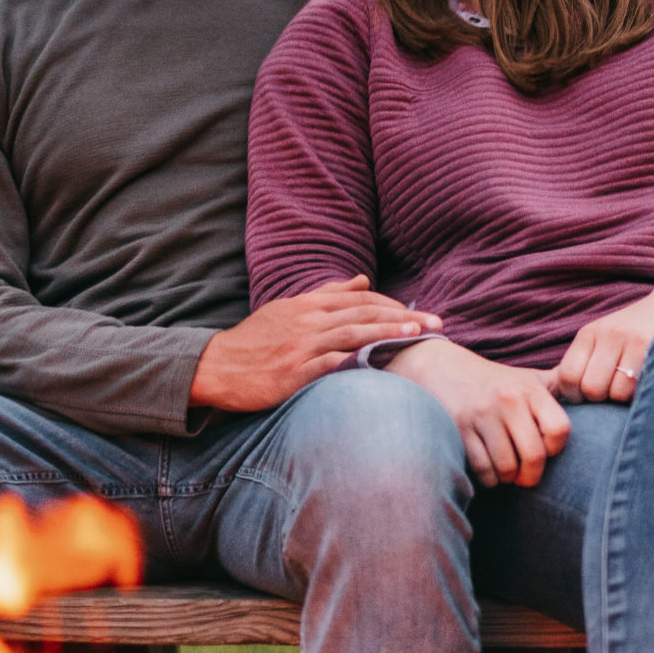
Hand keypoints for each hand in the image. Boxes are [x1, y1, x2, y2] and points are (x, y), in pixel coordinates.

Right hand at [189, 278, 439, 411]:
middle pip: (364, 314)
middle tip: (436, 324)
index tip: (419, 315)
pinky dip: (355, 362)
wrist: (217, 366)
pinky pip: (329, 365)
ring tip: (416, 335)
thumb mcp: (289, 308)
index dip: (393, 305)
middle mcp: (308, 321)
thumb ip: (328, 294)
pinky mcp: (293, 372)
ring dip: (387, 334)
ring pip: (351, 334)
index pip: (360, 299)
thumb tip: (363, 279)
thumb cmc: (255, 341)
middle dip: (402, 317)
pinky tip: (378, 364)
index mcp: (308, 304)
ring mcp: (301, 346)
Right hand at [385, 338, 570, 486]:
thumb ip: (559, 388)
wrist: (442, 368)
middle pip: (534, 456)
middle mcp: (508, 400)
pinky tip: (489, 470)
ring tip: (506, 471)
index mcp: (530, 389)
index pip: (559, 430)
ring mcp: (481, 415)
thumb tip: (595, 395)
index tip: (547, 451)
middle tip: (526, 477)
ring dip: (508, 478)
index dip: (556, 449)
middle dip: (532, 476)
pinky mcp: (458, 430)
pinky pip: (482, 470)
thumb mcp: (528, 378)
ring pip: (507, 468)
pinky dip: (489, 478)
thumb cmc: (494, 382)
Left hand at [552, 280, 653, 402]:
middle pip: (592, 389)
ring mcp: (633, 340)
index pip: (567, 377)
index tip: (588, 396)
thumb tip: (552, 393)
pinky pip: (640, 388)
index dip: (576, 396)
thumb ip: (579, 364)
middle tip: (614, 391)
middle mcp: (609, 334)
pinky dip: (641, 394)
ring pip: (617, 393)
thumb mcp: (601, 340)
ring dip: (624, 399)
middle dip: (602, 400)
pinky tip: (646, 383)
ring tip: (632, 385)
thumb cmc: (632, 334)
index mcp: (589, 334)